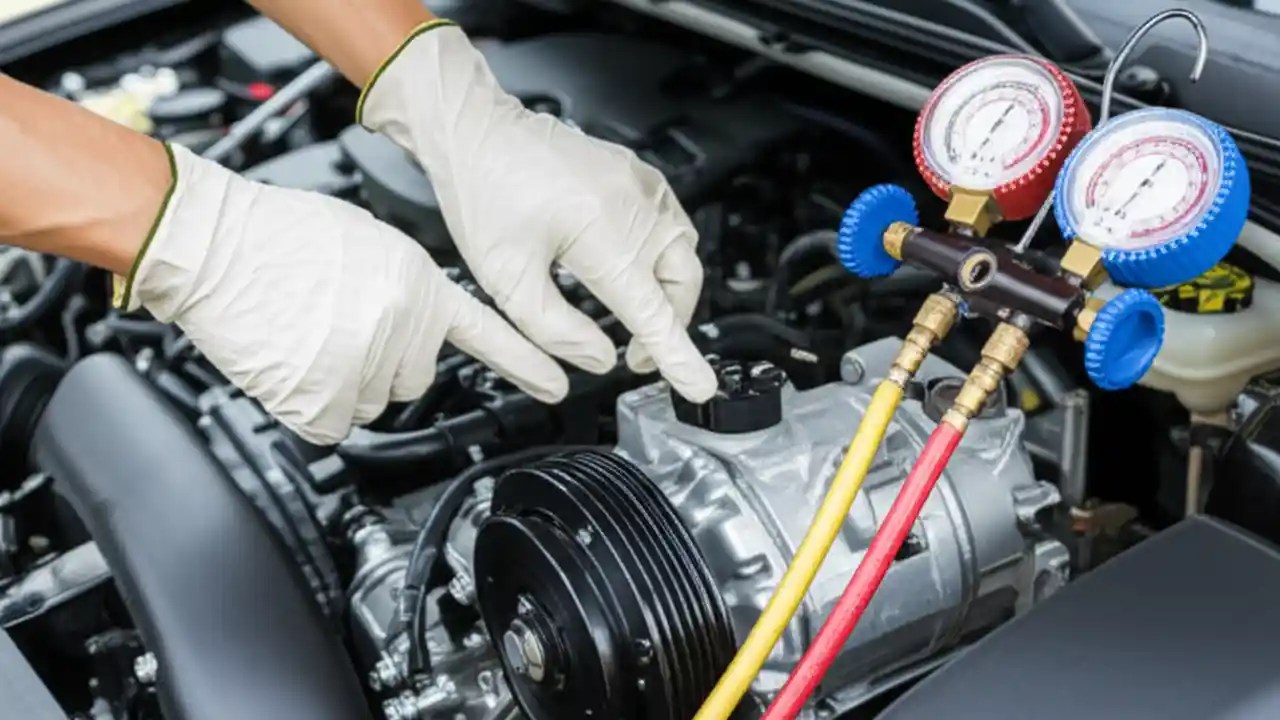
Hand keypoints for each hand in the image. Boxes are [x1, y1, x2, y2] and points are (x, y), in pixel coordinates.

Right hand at [118, 144, 567, 444]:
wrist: (213, 243)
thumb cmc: (276, 235)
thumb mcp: (367, 244)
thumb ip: (402, 287)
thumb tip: (408, 318)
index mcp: (417, 283)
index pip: (487, 332)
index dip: (525, 363)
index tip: (560, 387)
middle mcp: (401, 325)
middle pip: (412, 377)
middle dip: (380, 362)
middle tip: (336, 326)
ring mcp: (364, 364)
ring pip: (371, 401)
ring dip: (343, 382)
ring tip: (307, 335)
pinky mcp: (324, 397)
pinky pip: (332, 423)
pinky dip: (310, 405)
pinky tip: (292, 363)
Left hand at [359, 22, 716, 401]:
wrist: (478, 130)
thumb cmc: (485, 193)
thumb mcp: (505, 279)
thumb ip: (554, 330)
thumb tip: (598, 358)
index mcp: (604, 233)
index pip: (651, 312)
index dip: (676, 355)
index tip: (698, 386)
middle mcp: (634, 205)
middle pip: (682, 285)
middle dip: (668, 326)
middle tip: (637, 356)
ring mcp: (642, 185)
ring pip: (685, 255)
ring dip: (669, 294)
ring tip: (633, 316)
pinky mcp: (639, 174)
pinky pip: (672, 225)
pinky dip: (664, 258)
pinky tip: (634, 269)